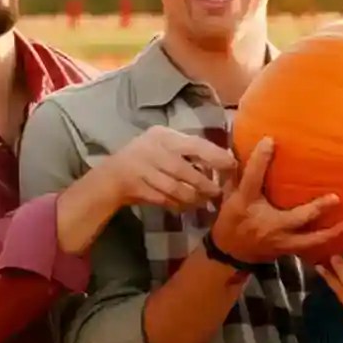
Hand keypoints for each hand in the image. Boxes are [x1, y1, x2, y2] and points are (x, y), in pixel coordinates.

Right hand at [97, 125, 235, 211]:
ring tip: (204, 201)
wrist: (111, 176)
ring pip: (175, 188)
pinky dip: (178, 204)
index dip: (214, 156)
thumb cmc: (146, 157)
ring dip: (193, 197)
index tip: (231, 165)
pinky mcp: (138, 188)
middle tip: (217, 192)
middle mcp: (152, 150)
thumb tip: (223, 159)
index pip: (193, 144)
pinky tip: (187, 206)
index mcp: (163, 136)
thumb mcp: (164, 145)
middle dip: (204, 183)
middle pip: (183, 170)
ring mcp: (142, 169)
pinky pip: (164, 199)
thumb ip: (188, 150)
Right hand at [210, 137, 342, 263]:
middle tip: (336, 198)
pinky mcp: (287, 250)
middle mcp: (267, 224)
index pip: (253, 179)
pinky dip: (326, 242)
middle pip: (296, 217)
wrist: (230, 253)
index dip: (260, 159)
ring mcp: (280, 241)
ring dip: (331, 233)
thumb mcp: (230, 195)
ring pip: (309, 239)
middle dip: (316, 209)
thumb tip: (248, 149)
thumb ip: (239, 175)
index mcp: (247, 204)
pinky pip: (310, 247)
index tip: (270, 140)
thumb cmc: (231, 219)